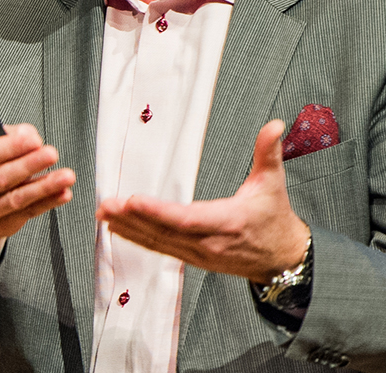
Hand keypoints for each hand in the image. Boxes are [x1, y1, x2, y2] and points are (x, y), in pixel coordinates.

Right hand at [0, 124, 75, 241]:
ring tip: (65, 176)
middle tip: (50, 154)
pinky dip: (48, 201)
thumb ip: (3, 138)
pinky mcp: (2, 225)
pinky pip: (29, 212)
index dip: (11, 147)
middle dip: (29, 165)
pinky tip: (62, 193)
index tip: (32, 139)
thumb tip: (28, 135)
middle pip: (1, 178)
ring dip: (44, 186)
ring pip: (17, 198)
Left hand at [96, 119, 309, 283]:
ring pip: (157, 242)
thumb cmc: (274, 220)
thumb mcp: (273, 184)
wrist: (282, 260)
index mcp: (227, 222)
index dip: (157, 212)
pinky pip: (160, 249)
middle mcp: (209, 242)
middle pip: (163, 232)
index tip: (133, 201)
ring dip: (128, 228)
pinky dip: (137, 239)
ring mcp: (199, 254)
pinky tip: (118, 229)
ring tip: (104, 214)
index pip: (185, 219)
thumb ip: (269, 153)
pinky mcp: (193, 258)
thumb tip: (274, 126)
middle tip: (106, 205)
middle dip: (132, 218)